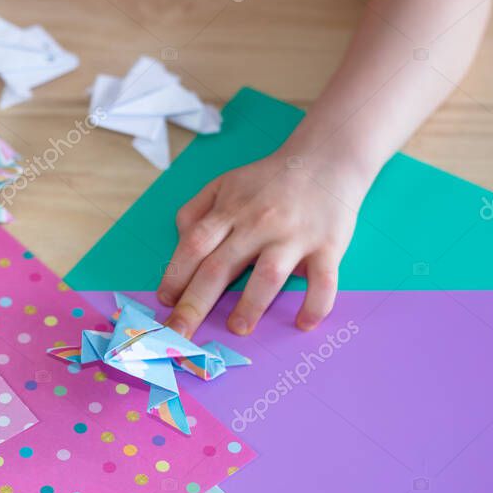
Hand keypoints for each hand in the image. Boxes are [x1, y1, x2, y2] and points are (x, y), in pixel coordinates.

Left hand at [156, 150, 367, 337]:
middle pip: (220, 267)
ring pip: (268, 275)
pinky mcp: (328, 246)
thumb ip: (196, 211)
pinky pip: (323, 281)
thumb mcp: (223, 184)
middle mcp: (258, 223)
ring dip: (250, 306)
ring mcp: (294, 235)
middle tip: (180, 334)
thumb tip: (181, 244)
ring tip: (237, 328)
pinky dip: (315, 305)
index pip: (194, 245)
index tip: (165, 302)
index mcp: (230, 209)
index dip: (175, 275)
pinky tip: (304, 324)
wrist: (326, 159)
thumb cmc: (269, 180)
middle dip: (195, 304)